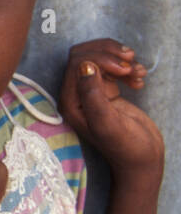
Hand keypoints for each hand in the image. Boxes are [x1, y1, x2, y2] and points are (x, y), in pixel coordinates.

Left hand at [59, 39, 163, 182]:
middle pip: (85, 55)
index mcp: (70, 101)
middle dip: (110, 54)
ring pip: (100, 58)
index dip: (101, 58)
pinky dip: (127, 68)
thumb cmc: (125, 147)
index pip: (76, 62)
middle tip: (131, 64)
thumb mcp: (108, 123)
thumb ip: (93, 94)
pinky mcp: (106, 91)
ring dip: (121, 60)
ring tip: (138, 73)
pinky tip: (139, 80)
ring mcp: (91, 92)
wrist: (143, 159)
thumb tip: (85, 65)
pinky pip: (112, 68)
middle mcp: (76, 95)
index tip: (124, 69)